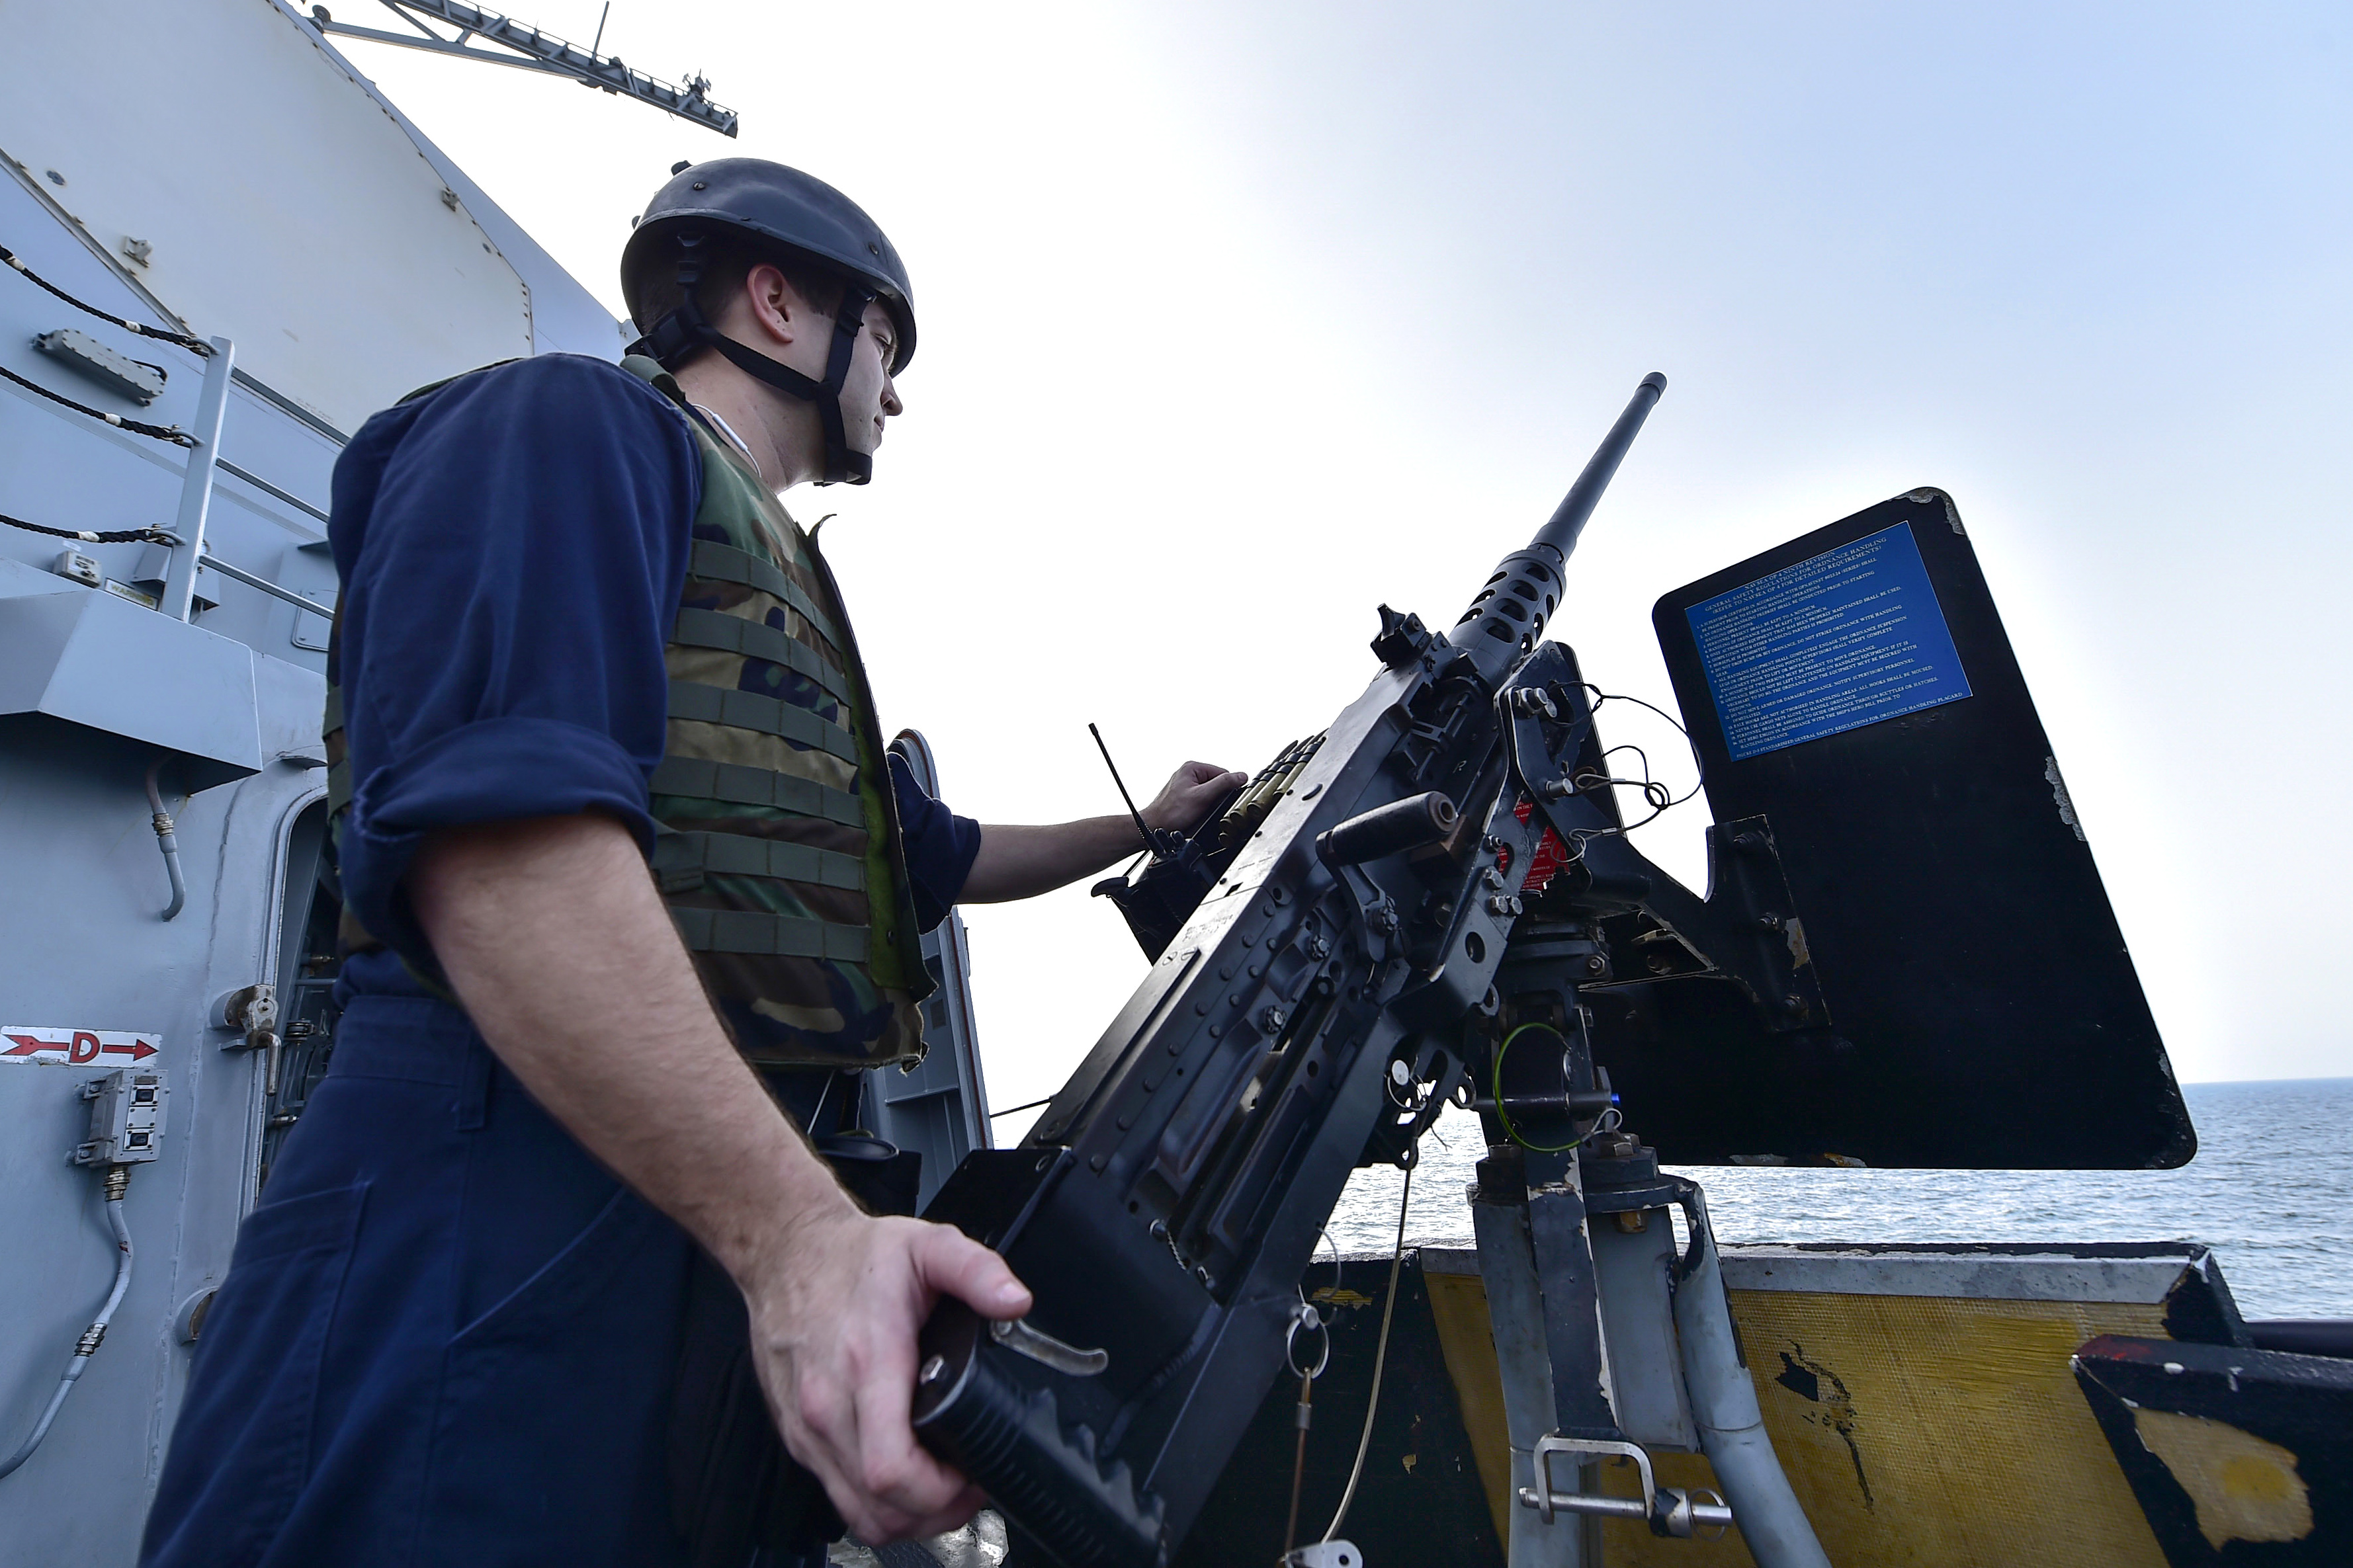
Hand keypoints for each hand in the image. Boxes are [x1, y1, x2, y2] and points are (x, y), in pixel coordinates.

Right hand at [745, 1207, 1032, 1543]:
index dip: (941, 1492)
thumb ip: (977, 1271)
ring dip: (906, 1517)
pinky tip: (905, 1480)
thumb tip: (1015, 1300)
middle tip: (969, 1487)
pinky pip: (837, 1496)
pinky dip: (875, 1504)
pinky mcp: (798, 1435)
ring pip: (857, 1514)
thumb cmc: (855, 1257)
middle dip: (936, 1513)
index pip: (891, 1470)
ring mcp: (808, 1428)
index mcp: (866, 1366)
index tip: (972, 1475)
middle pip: (879, 1506)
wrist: (787, 1252)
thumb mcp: (927, 1246)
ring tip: (942, 1491)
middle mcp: (828, 1407)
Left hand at [1140, 760, 1247, 834]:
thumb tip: (1241, 776)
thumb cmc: (1172, 813)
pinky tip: (1194, 813)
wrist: (1155, 827)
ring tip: (1197, 810)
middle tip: (1205, 807)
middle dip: (1216, 797)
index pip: (1223, 773)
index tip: (1219, 800)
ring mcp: (1186, 784)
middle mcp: (1189, 772)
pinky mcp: (1185, 795)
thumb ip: (1223, 784)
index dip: (1225, 788)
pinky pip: (1202, 798)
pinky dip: (1202, 806)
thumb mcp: (1202, 797)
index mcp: (1192, 767)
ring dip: (1209, 803)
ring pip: (1210, 792)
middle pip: (1217, 783)